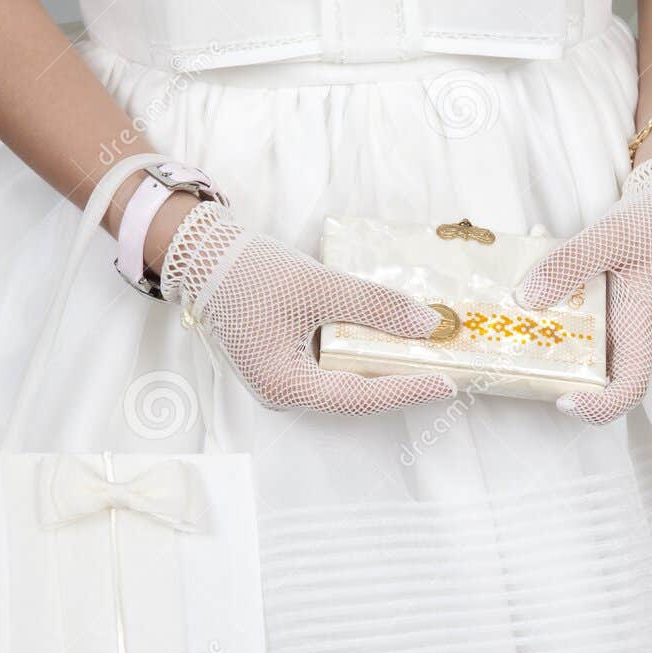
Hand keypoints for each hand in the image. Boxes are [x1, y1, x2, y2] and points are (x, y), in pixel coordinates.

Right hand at [161, 202, 453, 414]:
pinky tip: (394, 343)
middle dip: (401, 382)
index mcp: (285, 386)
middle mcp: (285, 393)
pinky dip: (365, 355)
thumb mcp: (317, 286)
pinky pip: (335, 367)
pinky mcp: (289, 363)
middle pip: (357, 396)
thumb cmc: (248, 272)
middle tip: (449, 373)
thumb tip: (428, 326)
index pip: (360, 397)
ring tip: (430, 360)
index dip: (407, 390)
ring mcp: (286, 381)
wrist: (201, 255)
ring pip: (347, 382)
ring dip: (386, 369)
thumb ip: (374, 306)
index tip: (447, 384)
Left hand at [515, 150, 651, 423]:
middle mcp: (625, 335)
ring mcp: (610, 324)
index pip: (632, 385)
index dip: (600, 406)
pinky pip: (566, 321)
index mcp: (641, 326)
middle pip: (591, 377)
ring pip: (573, 349)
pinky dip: (542, 309)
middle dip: (549, 372)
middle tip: (509, 352)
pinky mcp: (597, 308)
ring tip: (503, 317)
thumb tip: (527, 299)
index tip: (564, 400)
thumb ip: (571, 263)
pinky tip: (519, 283)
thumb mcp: (614, 232)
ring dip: (538, 340)